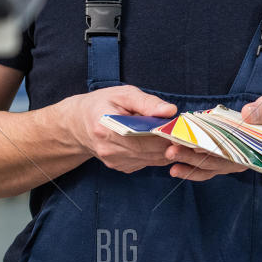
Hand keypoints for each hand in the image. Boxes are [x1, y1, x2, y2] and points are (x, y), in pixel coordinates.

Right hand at [59, 86, 176, 173]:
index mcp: (107, 128)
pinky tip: (157, 140)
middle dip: (171, 141)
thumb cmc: (101, 104)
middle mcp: (110, 149)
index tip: (181, 125)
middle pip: (152, 151)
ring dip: (167, 148)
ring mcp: (115, 161)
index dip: (167, 133)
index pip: (145, 137)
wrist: (78, 124)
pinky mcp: (121, 167)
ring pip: (153, 159)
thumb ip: (147, 102)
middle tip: (183, 128)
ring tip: (173, 132)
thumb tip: (170, 111)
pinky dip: (157, 153)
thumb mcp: (122, 94)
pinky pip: (148, 162)